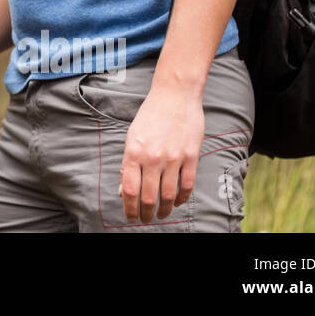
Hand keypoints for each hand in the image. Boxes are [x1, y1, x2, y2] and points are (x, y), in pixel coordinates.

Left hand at [118, 84, 203, 222]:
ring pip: (168, 195)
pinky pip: (187, 186)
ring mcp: (173, 158)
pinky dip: (181, 198)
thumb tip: (124, 190)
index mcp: (133, 152)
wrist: (174, 96)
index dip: (129, 208)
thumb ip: (129, 164)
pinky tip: (176, 202)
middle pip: (148, 197)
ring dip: (164, 210)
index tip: (130, 217)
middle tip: (146, 219)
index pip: (129, 190)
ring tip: (161, 214)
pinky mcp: (190, 157)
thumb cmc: (150, 116)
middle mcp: (152, 158)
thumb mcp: (132, 137)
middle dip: (146, 214)